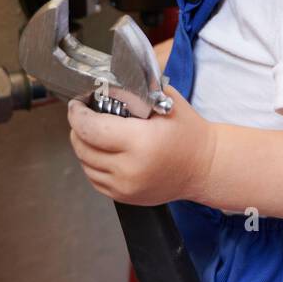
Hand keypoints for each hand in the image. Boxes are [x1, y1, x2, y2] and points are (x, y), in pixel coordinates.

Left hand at [66, 85, 214, 206]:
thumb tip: (105, 84)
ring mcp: (126, 187)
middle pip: (83, 147)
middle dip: (78, 128)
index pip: (91, 128)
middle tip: (83, 115)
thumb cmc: (188, 132)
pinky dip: (92, 163)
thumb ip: (135, 92)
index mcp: (140, 141)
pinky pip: (94, 179)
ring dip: (83, 146)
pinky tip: (101, 150)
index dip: (77, 114)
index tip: (77, 104)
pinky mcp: (124, 197)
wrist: (204, 167)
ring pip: (85, 164)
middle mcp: (130, 168)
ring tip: (92, 132)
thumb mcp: (166, 102)